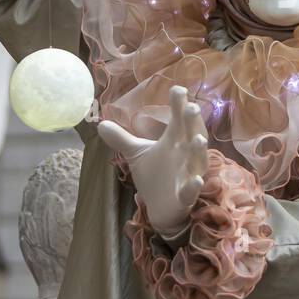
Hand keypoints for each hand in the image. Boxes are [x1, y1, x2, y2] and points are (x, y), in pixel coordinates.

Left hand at [97, 86, 209, 238]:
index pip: (179, 119)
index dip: (180, 105)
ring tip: (198, 140)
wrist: (160, 208)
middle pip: (192, 134)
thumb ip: (122, 139)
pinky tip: (196, 180)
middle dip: (193, 122)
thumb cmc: (155, 175)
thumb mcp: (137, 154)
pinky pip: (191, 191)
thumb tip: (100, 124)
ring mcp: (188, 174)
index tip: (178, 90)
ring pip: (197, 161)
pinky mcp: (185, 196)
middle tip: (192, 107)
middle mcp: (185, 154)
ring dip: (199, 151)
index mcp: (175, 140)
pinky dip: (194, 186)